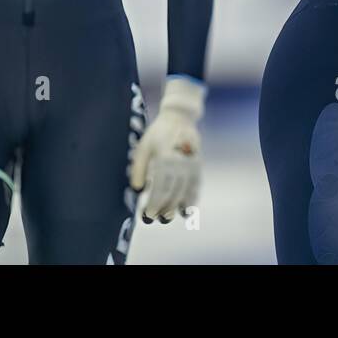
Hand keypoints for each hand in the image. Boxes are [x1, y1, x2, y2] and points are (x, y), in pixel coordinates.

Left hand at [129, 77, 204, 222]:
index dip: (154, 203)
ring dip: (176, 207)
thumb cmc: (157, 134)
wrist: (179, 119)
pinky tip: (184, 209)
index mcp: (166, 158)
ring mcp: (193, 165)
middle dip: (163, 209)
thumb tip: (138, 190)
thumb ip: (139, 169)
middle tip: (154, 218)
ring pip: (186, 193)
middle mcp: (182, 163)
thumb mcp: (143, 148)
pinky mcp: (198, 166)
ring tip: (167, 216)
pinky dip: (191, 200)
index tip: (147, 215)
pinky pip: (196, 187)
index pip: (161, 188)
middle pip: (173, 193)